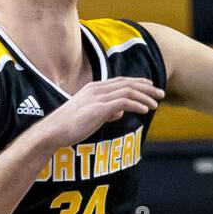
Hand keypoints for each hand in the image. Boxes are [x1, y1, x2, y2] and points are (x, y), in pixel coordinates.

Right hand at [42, 77, 163, 147]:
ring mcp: (97, 97)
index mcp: (94, 88)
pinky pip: (123, 102)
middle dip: (147, 87)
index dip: (138, 82)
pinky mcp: (98, 108)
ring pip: (128, 91)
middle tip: (161, 93)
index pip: (121, 81)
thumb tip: (120, 112)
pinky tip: (145, 110)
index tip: (151, 85)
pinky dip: (137, 104)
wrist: (52, 132)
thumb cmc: (69, 126)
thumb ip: (106, 110)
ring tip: (157, 103)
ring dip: (145, 96)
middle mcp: (97, 89)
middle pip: (128, 83)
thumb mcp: (89, 114)